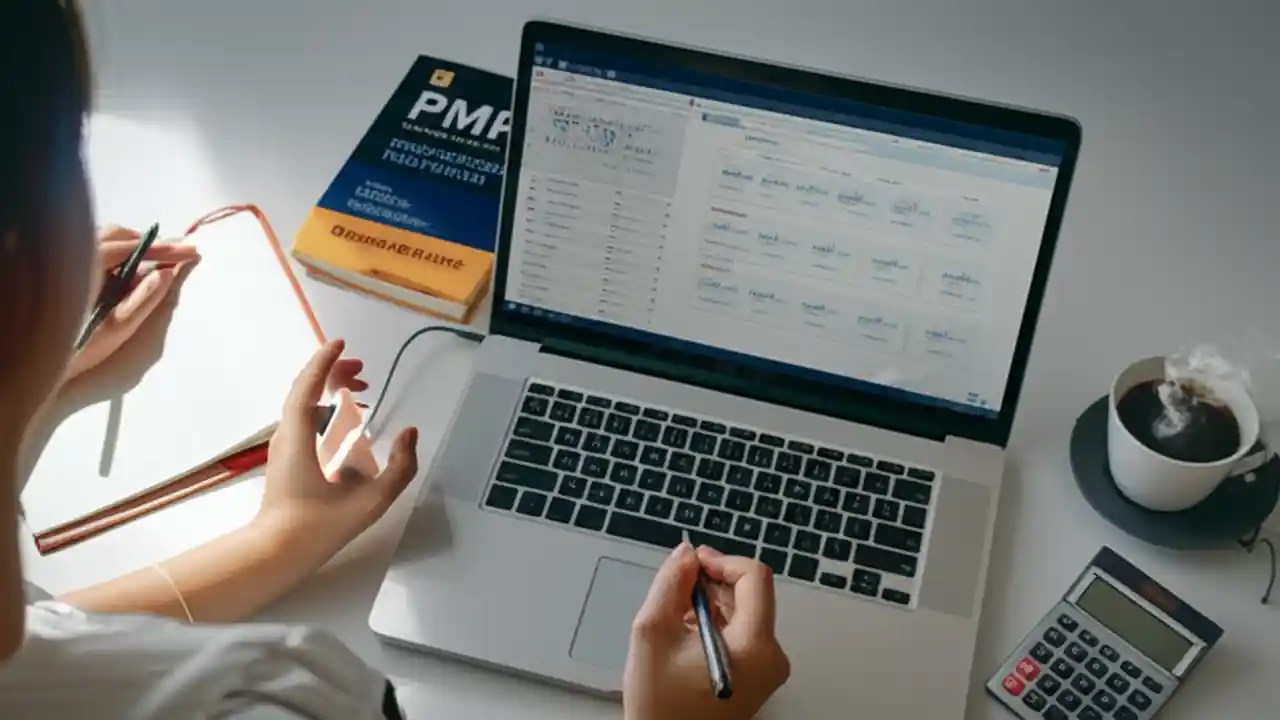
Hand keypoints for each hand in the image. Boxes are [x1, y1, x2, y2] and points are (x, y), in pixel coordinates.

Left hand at [65, 225, 198, 379]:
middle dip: (146, 245)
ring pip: (102, 241)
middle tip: (172, 259)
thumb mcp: (116, 328)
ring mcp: (63, 261)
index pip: (131, 248)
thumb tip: (166, 273)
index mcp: (84, 266)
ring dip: (129, 250)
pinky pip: (91, 251)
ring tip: (149, 268)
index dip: (164, 249)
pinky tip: (121, 277)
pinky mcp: (60, 270)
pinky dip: (113, 257)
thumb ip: (143, 300)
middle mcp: (71, 256)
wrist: (33, 363)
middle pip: (114, 236)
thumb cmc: (76, 348)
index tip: (191, 251)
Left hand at [254, 339, 416, 565]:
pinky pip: (306, 422)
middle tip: (363, 369)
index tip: (341, 344)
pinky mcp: (288, 459)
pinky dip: (327, 411)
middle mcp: (288, 436)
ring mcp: (285, 447)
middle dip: (333, 373)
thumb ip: (399, 468)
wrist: (276, 552)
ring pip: (304, 406)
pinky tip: (347, 424)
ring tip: (361, 392)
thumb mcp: (371, 501)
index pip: (308, 388)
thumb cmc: (318, 527)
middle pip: (306, 391)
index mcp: (300, 439)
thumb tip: (410, 434)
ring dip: (331, 392)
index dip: (324, 362)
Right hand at [624, 544, 790, 719]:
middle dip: (712, 583)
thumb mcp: (652, 633)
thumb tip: (685, 554)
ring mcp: (767, 668)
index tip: (694, 562)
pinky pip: (742, 632)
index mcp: (754, 646)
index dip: (721, 561)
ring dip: (711, 603)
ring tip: (676, 617)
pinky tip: (686, 635)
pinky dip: (715, 623)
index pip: (755, 577)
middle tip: (677, 589)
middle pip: (751, 593)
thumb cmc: (660, 708)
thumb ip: (670, 584)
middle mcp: (771, 657)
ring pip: (744, 610)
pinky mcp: (758, 674)